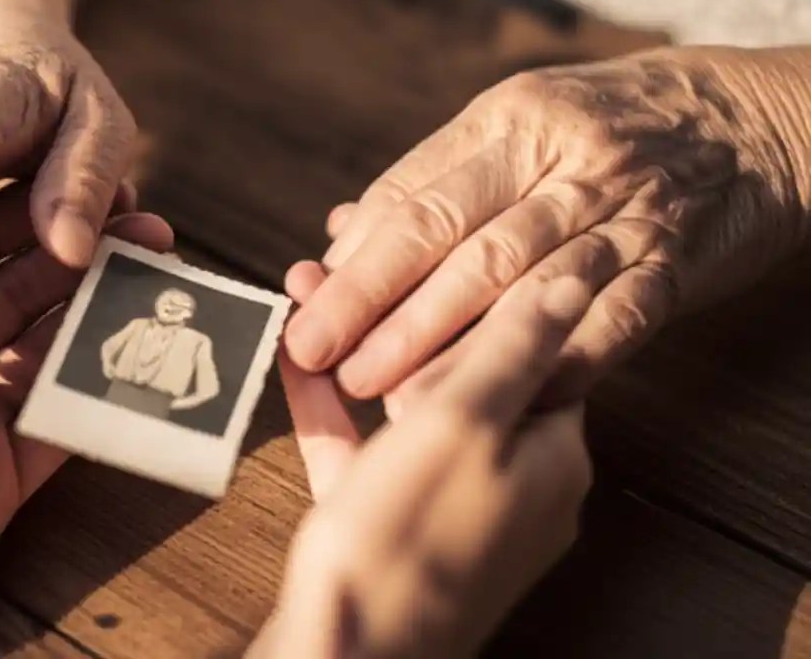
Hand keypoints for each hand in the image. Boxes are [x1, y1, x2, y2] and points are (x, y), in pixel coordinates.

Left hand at [0, 189, 171, 652]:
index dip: (22, 209)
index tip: (73, 176)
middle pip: (21, 291)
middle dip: (79, 255)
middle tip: (146, 224)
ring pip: (51, 347)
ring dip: (102, 309)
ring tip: (159, 275)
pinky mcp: (8, 470)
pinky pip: (66, 418)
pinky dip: (106, 384)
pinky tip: (148, 346)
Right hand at [260, 278, 593, 657]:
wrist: (344, 653)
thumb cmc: (408, 541)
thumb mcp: (464, 424)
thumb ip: (515, 349)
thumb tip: (574, 281)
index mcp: (549, 458)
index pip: (539, 354)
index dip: (489, 296)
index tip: (450, 249)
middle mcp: (507, 486)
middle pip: (464, 379)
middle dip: (408, 317)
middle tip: (364, 266)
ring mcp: (443, 511)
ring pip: (403, 412)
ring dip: (361, 353)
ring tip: (316, 294)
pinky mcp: (384, 530)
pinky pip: (361, 454)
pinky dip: (332, 410)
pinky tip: (293, 361)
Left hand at [285, 47, 810, 401]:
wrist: (746, 122)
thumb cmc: (608, 127)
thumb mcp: (520, 123)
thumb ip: (434, 178)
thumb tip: (342, 232)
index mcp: (512, 119)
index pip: (416, 196)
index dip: (356, 260)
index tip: (306, 307)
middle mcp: (563, 160)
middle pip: (455, 240)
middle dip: (378, 305)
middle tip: (322, 355)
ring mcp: (622, 212)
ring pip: (519, 285)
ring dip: (447, 345)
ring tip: (386, 391)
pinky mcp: (672, 265)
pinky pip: (607, 323)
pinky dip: (552, 365)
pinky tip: (500, 399)